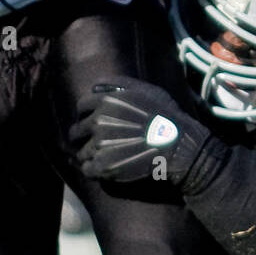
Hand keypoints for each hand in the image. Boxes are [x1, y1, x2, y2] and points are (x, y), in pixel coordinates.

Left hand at [71, 76, 211, 189]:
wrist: (178, 145)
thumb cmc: (166, 115)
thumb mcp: (146, 89)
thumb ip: (118, 84)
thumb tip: (96, 85)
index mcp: (106, 101)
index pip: (81, 106)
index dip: (87, 114)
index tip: (93, 122)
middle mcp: (98, 122)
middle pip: (77, 131)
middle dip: (84, 136)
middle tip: (96, 142)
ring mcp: (99, 145)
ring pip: (81, 152)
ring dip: (89, 155)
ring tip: (103, 157)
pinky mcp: (103, 167)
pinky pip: (86, 170)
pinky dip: (93, 170)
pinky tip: (104, 169)